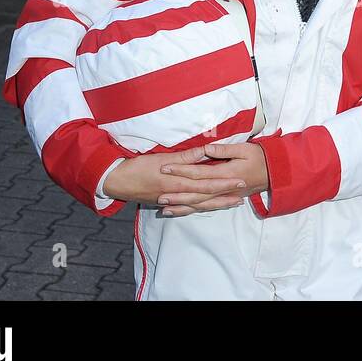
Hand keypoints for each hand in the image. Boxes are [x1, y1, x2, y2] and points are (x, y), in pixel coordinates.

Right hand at [102, 143, 266, 216]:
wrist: (117, 180)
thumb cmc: (140, 166)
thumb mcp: (163, 158)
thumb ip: (186, 157)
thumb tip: (206, 151)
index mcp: (179, 181)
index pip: (207, 183)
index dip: (225, 183)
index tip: (240, 181)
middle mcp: (178, 194)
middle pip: (206, 196)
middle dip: (225, 195)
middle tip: (243, 195)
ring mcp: (172, 200)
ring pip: (198, 204)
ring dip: (217, 204)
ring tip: (233, 203)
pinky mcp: (166, 203)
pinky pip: (186, 209)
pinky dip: (199, 209)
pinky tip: (209, 208)